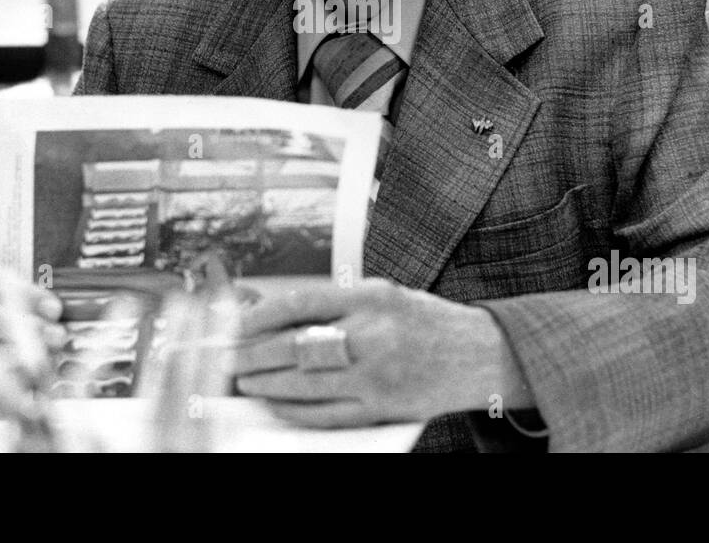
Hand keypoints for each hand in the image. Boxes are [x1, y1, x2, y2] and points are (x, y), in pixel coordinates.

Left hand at [231, 277, 531, 426]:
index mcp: (372, 296)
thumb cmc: (426, 321)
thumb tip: (278, 318)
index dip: (261, 315)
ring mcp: (378, 374)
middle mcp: (374, 333)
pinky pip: (327, 413)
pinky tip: (277, 405)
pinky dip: (296, 411)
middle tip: (228, 358)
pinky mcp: (383, 407)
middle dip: (254, 354)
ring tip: (245, 381)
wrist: (480, 353)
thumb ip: (338, 303)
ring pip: (306, 383)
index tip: (236, 324)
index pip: (301, 303)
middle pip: (296, 346)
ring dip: (268, 384)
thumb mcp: (384, 295)